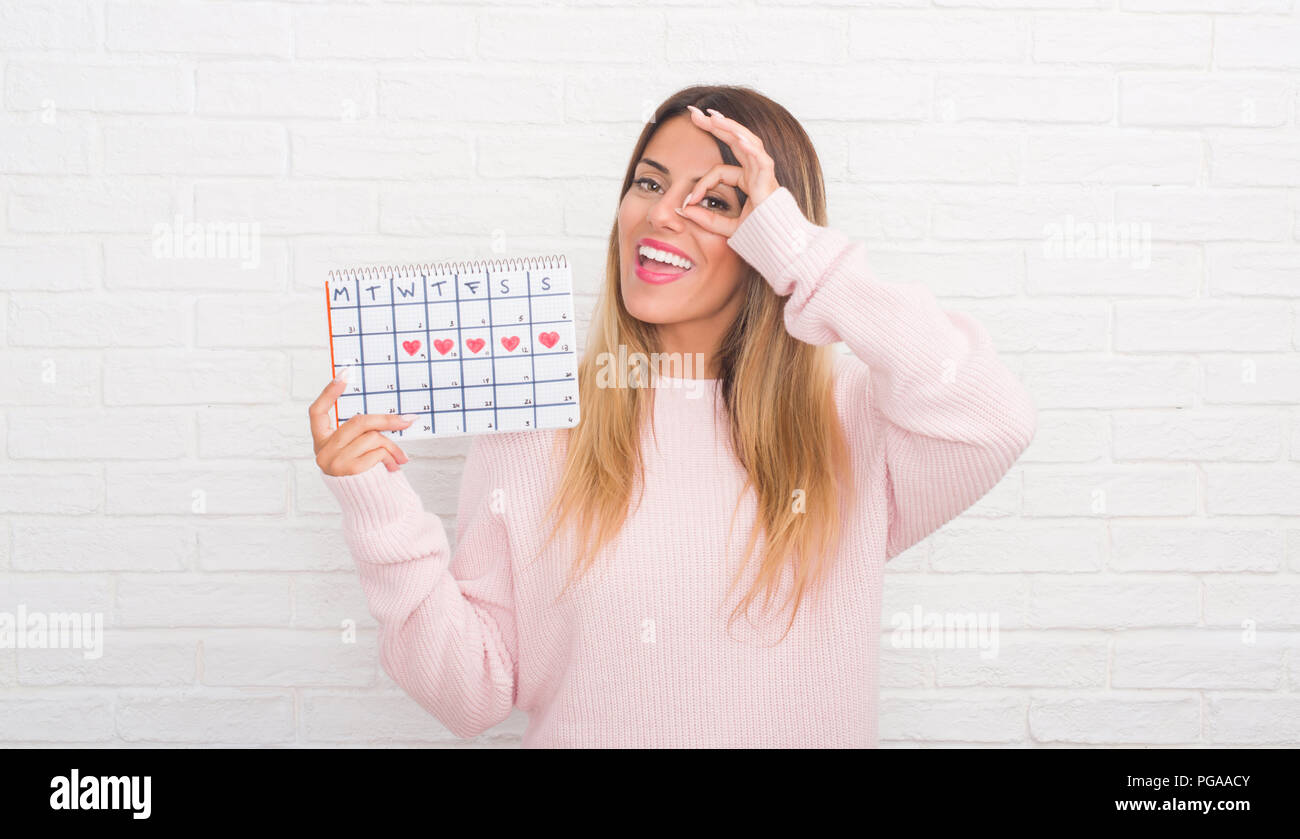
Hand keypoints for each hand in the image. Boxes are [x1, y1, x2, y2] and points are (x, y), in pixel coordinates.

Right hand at [309, 377, 412, 475]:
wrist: (371, 508)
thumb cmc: (366, 476)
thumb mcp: (357, 452)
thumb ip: (360, 436)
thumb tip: (391, 417)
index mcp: (321, 443)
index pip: (317, 413)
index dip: (328, 394)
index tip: (343, 375)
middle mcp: (323, 452)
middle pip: (357, 422)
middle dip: (386, 420)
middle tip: (409, 420)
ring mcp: (334, 462)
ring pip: (372, 437)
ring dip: (393, 446)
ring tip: (401, 458)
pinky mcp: (350, 470)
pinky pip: (378, 451)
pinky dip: (391, 457)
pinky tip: (394, 467)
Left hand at [674, 105, 781, 236]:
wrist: (778, 247)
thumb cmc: (758, 236)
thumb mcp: (726, 227)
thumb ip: (706, 218)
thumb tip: (684, 209)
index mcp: (747, 180)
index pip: (719, 172)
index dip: (701, 185)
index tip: (689, 202)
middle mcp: (756, 172)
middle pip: (734, 141)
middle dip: (715, 125)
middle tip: (694, 113)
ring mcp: (764, 173)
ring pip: (747, 142)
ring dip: (730, 127)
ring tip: (713, 117)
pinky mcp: (770, 181)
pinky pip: (761, 159)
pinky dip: (750, 148)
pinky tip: (737, 138)